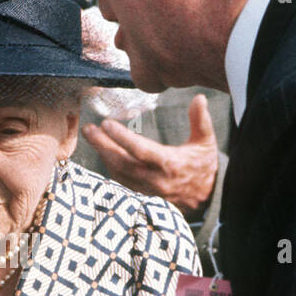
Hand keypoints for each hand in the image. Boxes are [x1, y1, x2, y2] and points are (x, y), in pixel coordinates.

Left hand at [82, 94, 218, 215]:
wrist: (206, 197)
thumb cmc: (204, 166)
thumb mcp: (206, 142)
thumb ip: (201, 120)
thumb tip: (199, 98)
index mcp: (170, 164)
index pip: (140, 150)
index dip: (122, 138)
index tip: (106, 124)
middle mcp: (155, 179)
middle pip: (122, 162)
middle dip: (102, 145)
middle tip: (89, 129)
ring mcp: (147, 189)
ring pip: (118, 173)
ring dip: (103, 155)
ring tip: (92, 136)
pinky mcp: (142, 193)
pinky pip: (121, 180)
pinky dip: (110, 166)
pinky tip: (103, 152)